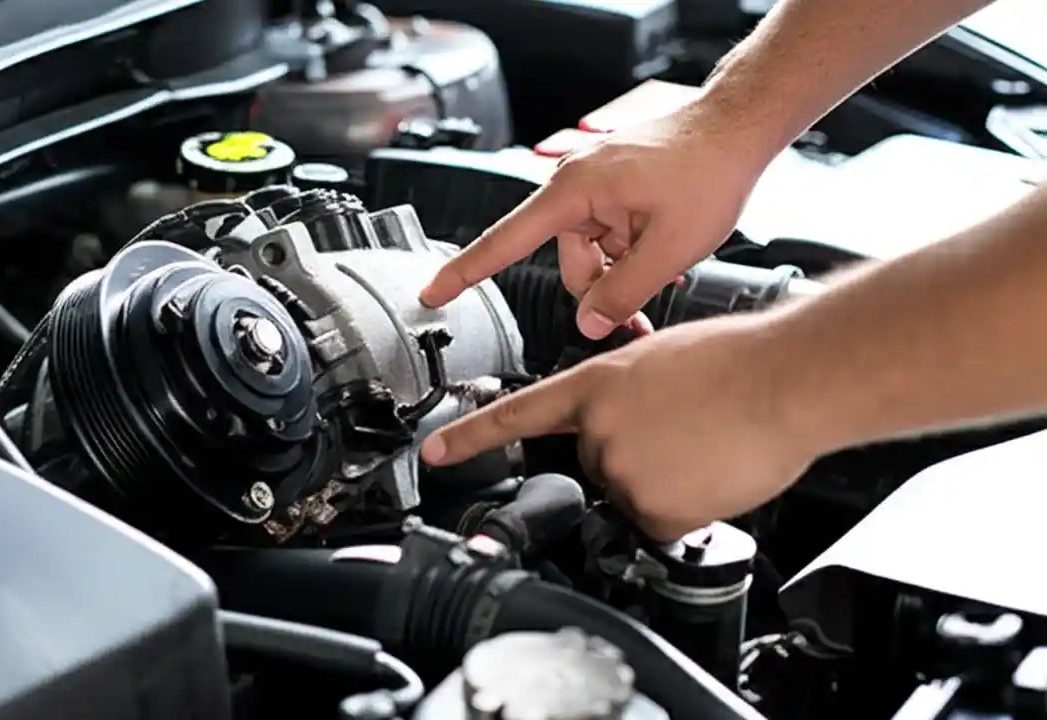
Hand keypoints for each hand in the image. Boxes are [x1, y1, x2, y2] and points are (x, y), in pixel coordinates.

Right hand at [419, 101, 769, 339]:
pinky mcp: (613, 187)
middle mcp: (575, 183)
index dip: (464, 273)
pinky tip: (663, 246)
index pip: (503, 241)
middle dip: (604, 286)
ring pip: (592, 253)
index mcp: (573, 191)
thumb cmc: (710, 169)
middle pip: (567, 262)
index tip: (433, 293)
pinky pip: (609, 234)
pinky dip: (632, 249)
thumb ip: (624, 292)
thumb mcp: (671, 247)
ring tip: (667, 260)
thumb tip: (590, 324)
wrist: (739, 128)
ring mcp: (595, 184)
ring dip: (624, 268)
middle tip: (645, 302)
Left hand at [419, 315, 816, 540]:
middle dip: (632, 458)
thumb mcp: (659, 359)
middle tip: (680, 435)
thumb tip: (625, 419)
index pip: (516, 416)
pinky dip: (686, 509)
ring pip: (631, 496)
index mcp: (595, 385)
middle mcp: (598, 430)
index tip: (434, 453)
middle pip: (595, 466)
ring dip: (663, 482)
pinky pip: (661, 523)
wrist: (785, 380)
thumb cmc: (738, 362)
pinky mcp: (653, 509)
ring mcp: (622, 472)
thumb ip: (624, 392)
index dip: (470, 437)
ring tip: (702, 447)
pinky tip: (709, 475)